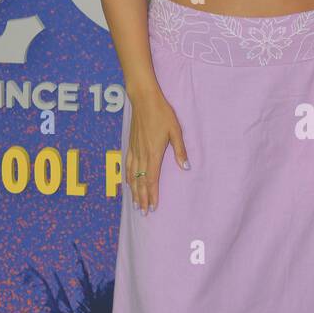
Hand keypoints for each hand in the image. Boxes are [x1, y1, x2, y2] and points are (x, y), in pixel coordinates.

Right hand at [126, 87, 189, 212]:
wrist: (144, 99)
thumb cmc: (162, 113)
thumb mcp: (176, 130)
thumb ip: (180, 150)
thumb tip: (186, 167)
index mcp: (153, 152)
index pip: (151, 179)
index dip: (152, 194)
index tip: (153, 206)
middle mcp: (142, 154)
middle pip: (140, 181)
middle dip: (142, 198)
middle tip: (143, 212)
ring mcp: (134, 149)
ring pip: (132, 175)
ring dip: (134, 191)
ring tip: (135, 203)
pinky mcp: (131, 144)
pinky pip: (127, 165)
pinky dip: (128, 177)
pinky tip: (128, 184)